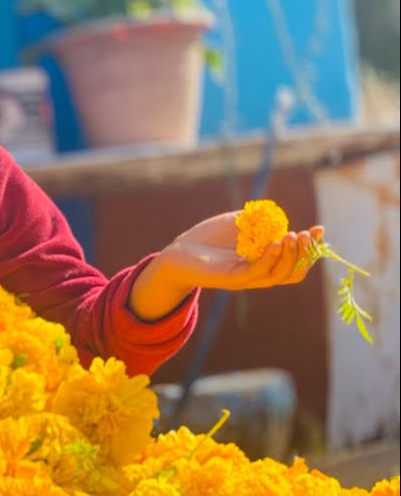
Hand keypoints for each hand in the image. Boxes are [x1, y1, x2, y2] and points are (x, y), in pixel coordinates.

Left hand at [128, 211, 323, 319]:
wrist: (176, 253)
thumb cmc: (207, 238)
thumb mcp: (237, 224)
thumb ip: (258, 221)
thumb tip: (279, 217)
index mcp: (264, 262)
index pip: (295, 261)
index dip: (310, 248)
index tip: (320, 228)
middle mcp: (258, 274)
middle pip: (292, 271)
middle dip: (305, 252)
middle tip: (308, 233)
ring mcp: (245, 278)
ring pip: (278, 274)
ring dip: (290, 256)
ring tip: (294, 236)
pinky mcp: (230, 278)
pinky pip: (255, 272)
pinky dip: (268, 258)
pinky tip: (274, 242)